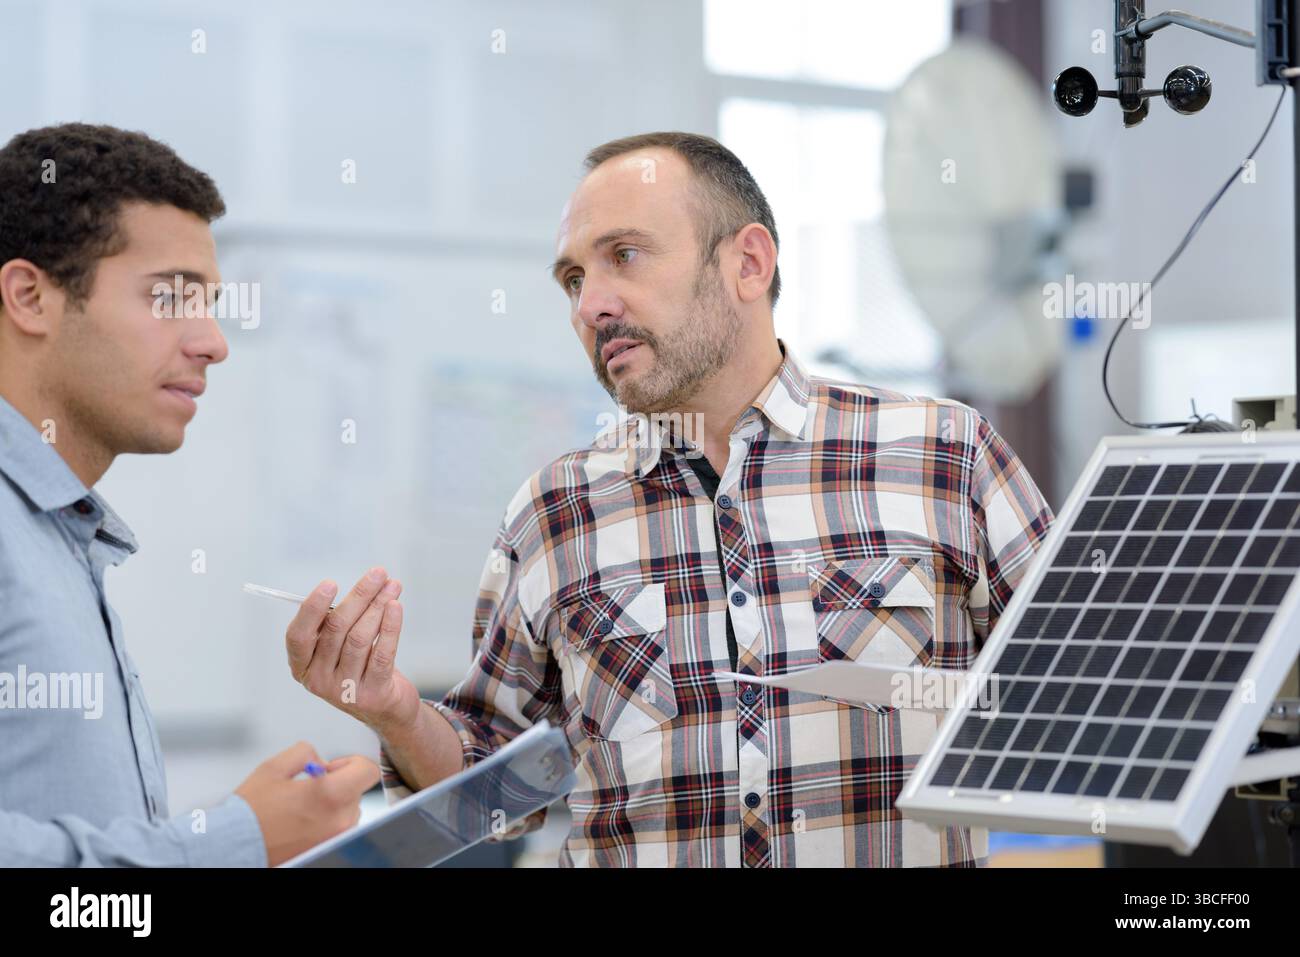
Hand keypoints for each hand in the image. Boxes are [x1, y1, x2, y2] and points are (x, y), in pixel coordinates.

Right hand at [234, 741, 380, 866]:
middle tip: (311, 784)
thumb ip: (305, 752)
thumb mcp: (274, 767)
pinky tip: (304, 819)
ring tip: (304, 804)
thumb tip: (321, 761)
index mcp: (331, 795)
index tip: (332, 767)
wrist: (236, 846)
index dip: (351, 763)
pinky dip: (328, 819)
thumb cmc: (252, 812)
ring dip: (334, 802)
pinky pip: (339, 827)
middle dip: (338, 782)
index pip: (368, 771)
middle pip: (358, 790)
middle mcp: (340, 819)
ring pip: (349, 809)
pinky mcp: (328, 847)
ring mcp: (336, 837)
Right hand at [284, 567, 421, 735]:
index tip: (330, 583)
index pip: (298, 636)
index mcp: (302, 665)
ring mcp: (345, 690)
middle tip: (377, 574)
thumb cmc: (358, 667)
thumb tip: (363, 586)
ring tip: (393, 586)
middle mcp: (318, 680)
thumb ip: (337, 622)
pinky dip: (391, 627)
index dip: (312, 608)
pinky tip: (396, 607)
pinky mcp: (373, 694)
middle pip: (336, 629)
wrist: (384, 708)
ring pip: (360, 638)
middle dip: (359, 596)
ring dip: (378, 606)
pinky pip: (382, 654)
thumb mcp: (337, 648)